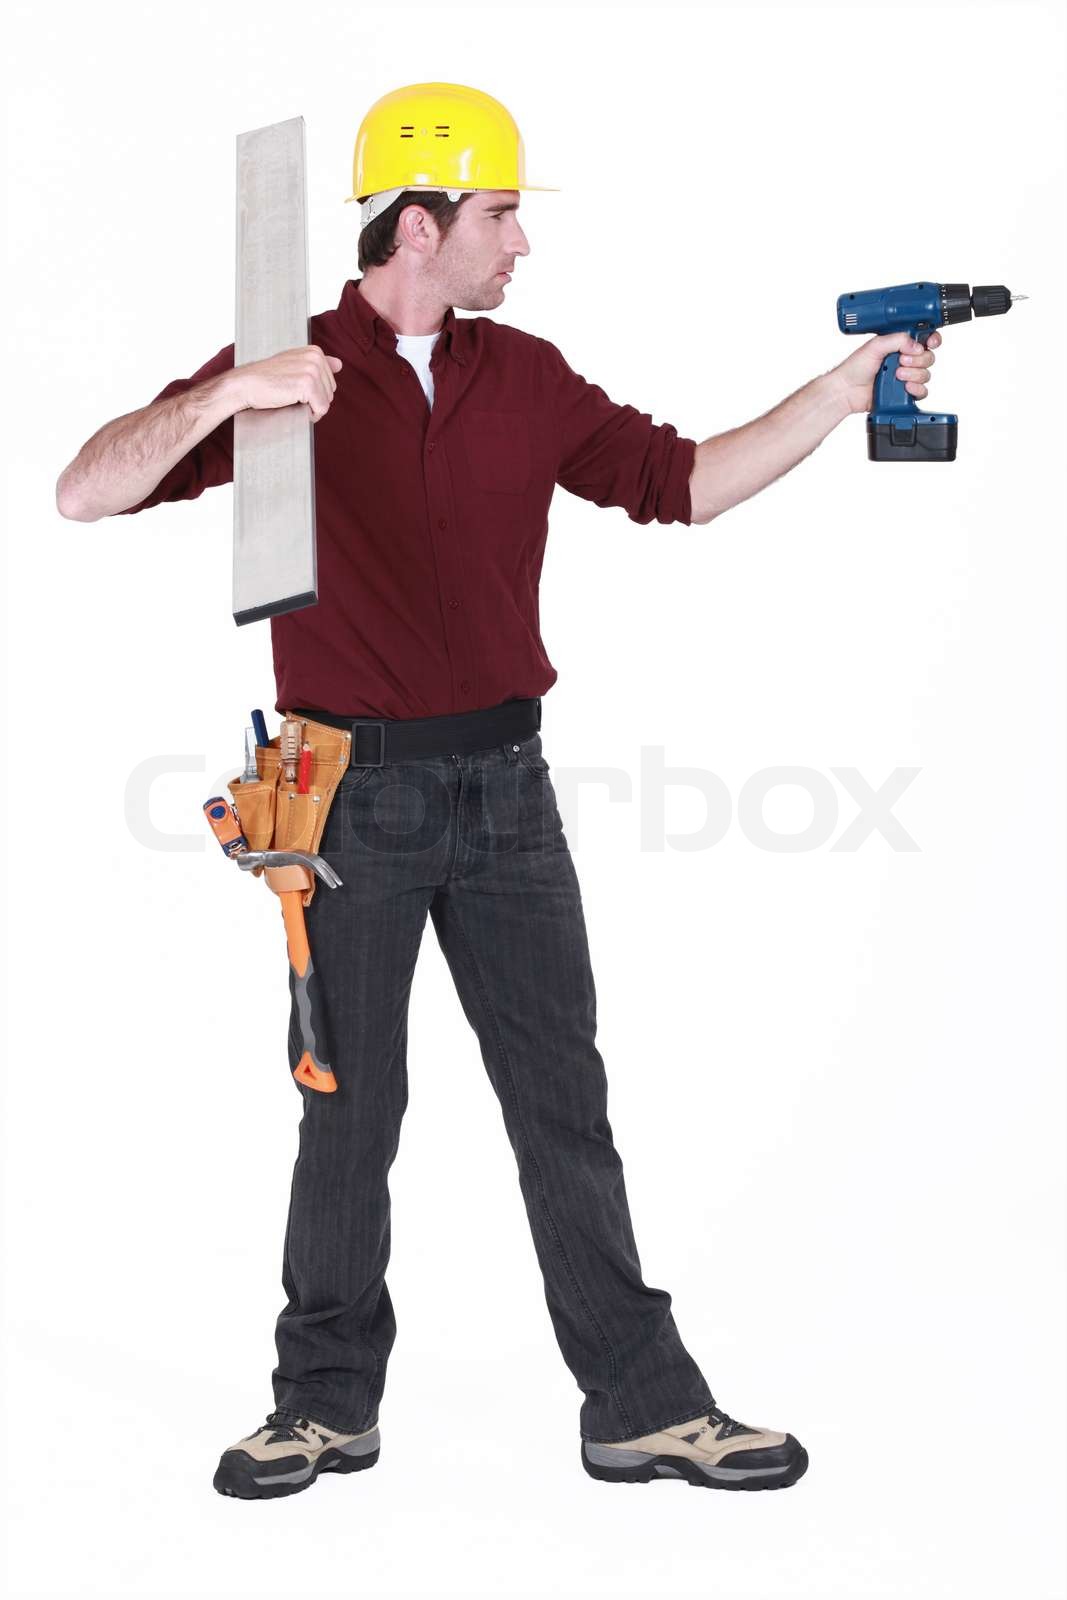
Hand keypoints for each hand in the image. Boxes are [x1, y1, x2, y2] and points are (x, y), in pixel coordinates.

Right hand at [231, 344, 342, 421]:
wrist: (246, 384)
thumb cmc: (267, 378)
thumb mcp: (294, 365)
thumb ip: (318, 364)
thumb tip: (339, 364)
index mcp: (315, 352)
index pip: (330, 384)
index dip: (315, 394)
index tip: (295, 389)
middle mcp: (316, 358)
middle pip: (330, 393)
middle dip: (314, 401)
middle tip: (291, 396)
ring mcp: (312, 370)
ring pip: (326, 403)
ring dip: (311, 408)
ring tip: (291, 399)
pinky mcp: (307, 384)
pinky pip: (321, 410)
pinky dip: (309, 414)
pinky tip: (294, 406)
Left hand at [827, 329, 941, 416]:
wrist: (846, 390)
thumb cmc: (855, 367)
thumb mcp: (875, 346)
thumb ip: (897, 340)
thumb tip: (917, 346)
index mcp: (899, 345)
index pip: (924, 339)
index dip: (932, 340)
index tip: (930, 343)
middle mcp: (905, 360)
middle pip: (928, 357)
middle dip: (918, 360)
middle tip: (901, 361)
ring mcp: (905, 377)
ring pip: (926, 374)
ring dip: (914, 374)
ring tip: (898, 375)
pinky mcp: (904, 393)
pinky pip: (922, 392)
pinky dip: (917, 389)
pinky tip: (906, 387)